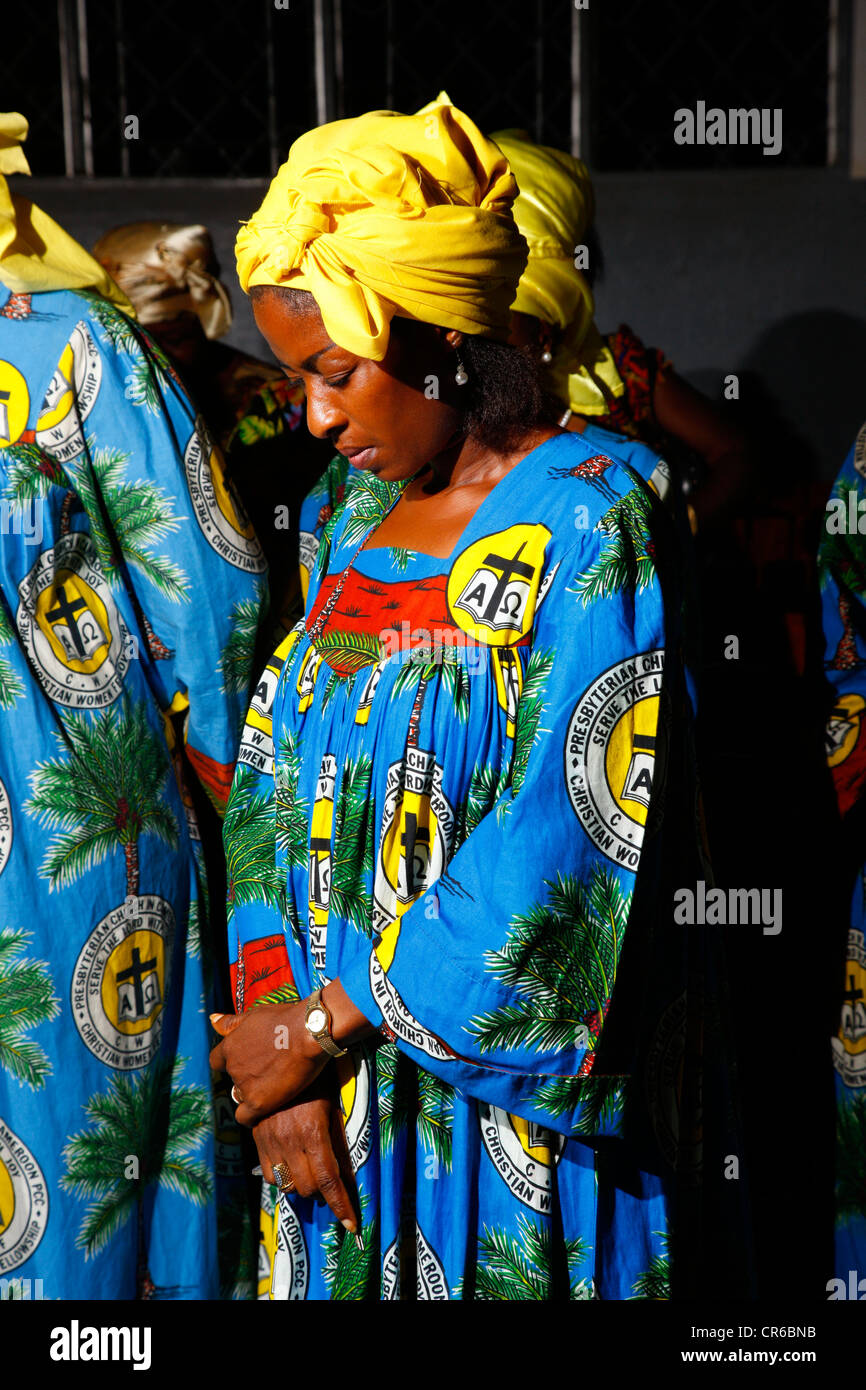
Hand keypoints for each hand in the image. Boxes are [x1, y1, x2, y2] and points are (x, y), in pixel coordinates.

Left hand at [209, 1000, 326, 1125]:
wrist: (309, 1033)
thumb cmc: (286, 1019)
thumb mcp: (256, 1015)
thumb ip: (232, 1022)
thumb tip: (213, 1020)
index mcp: (230, 1046)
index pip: (217, 1062)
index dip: (230, 1063)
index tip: (245, 1062)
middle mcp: (233, 1067)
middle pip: (234, 1079)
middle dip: (247, 1077)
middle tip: (269, 1071)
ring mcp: (244, 1085)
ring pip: (243, 1096)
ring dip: (255, 1092)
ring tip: (276, 1086)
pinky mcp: (258, 1102)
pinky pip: (246, 1117)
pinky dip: (253, 1116)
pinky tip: (266, 1111)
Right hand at [254, 1072, 359, 1233]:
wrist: (283, 1049)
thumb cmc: (318, 1075)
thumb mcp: (333, 1105)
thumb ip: (337, 1139)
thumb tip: (345, 1173)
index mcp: (313, 1132)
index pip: (329, 1180)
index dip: (341, 1206)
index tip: (351, 1225)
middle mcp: (289, 1140)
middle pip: (307, 1187)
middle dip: (322, 1193)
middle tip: (331, 1186)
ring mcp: (270, 1139)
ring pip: (285, 1184)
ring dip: (301, 1185)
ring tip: (312, 1173)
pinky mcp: (257, 1136)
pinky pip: (268, 1172)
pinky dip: (281, 1176)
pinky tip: (291, 1165)